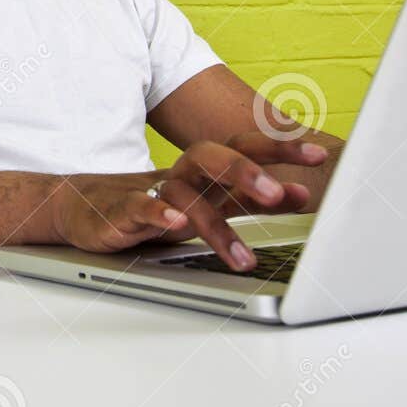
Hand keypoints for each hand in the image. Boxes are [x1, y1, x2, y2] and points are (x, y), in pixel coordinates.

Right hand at [48, 134, 328, 270]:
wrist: (88, 208)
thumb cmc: (159, 206)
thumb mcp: (213, 203)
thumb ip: (254, 199)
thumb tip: (303, 194)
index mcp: (207, 170)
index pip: (246, 148)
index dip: (280, 148)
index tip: (318, 155)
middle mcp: (183, 175)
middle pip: (214, 157)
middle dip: (248, 172)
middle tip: (280, 193)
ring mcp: (152, 191)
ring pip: (184, 194)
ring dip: (215, 224)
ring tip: (242, 257)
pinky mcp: (122, 211)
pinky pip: (141, 207)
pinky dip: (159, 214)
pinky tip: (176, 226)